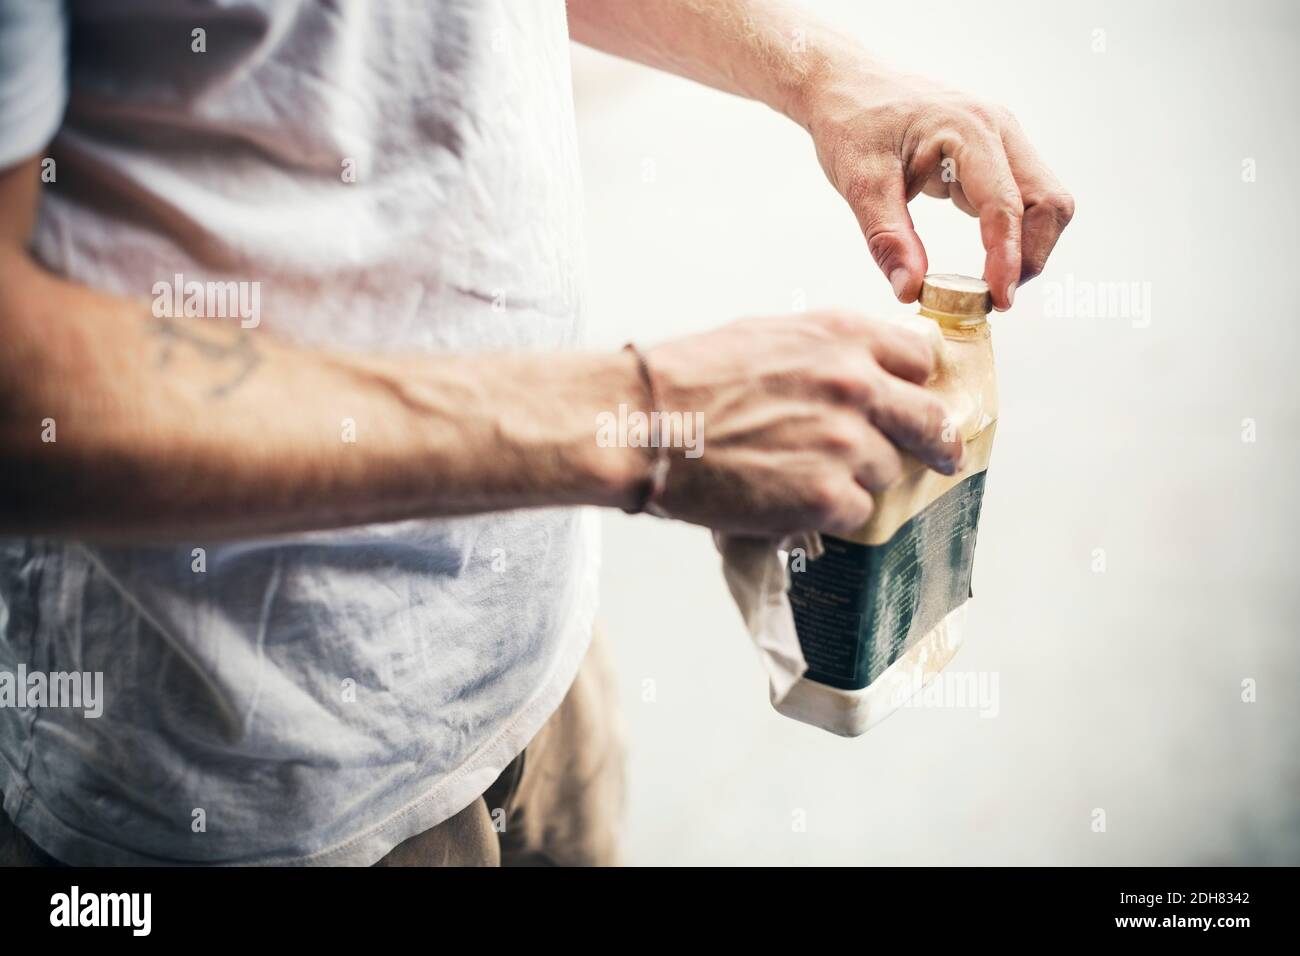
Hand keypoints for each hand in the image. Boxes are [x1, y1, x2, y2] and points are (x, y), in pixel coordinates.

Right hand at [643, 311, 963, 535]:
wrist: (645, 424)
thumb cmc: (690, 379)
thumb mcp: (769, 337)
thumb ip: (827, 353)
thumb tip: (864, 374)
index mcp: (842, 336)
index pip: (920, 359)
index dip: (917, 384)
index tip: (916, 401)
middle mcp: (856, 384)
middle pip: (930, 421)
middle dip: (935, 443)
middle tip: (941, 458)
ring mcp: (847, 442)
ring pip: (888, 472)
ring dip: (858, 479)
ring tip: (806, 476)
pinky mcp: (828, 495)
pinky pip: (858, 512)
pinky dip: (831, 513)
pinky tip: (793, 500)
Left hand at [800, 61, 1074, 310]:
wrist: (848, 86)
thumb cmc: (852, 123)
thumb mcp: (860, 183)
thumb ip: (888, 239)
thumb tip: (910, 291)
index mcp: (968, 130)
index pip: (1005, 205)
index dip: (1006, 259)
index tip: (996, 301)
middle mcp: (998, 129)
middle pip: (1048, 202)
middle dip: (1030, 255)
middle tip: (993, 297)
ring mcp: (1002, 139)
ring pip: (1045, 202)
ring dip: (1028, 246)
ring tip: (988, 283)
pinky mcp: (996, 153)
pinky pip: (1024, 198)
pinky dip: (1015, 233)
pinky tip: (985, 260)